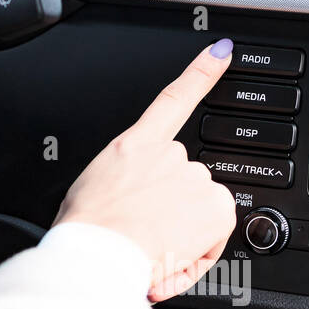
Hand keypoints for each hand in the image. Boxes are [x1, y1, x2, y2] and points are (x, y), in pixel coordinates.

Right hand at [53, 40, 237, 301]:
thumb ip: (126, 182)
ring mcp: (195, 177)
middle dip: (174, 205)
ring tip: (155, 245)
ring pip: (201, 206)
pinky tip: (176, 251)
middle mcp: (169, 155)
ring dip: (186, 227)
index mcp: (134, 146)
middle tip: (147, 231)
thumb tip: (136, 200)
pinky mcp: (215, 205)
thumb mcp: (94, 191)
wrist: (96, 256)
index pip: (173, 99)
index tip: (221, 52)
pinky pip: (217, 228)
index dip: (200, 72)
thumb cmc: (88, 232)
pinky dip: (202, 245)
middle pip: (185, 178)